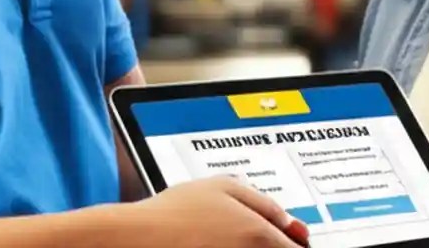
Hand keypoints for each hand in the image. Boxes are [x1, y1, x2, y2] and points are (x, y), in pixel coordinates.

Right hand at [128, 176, 309, 246]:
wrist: (135, 239)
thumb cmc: (173, 214)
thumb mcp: (224, 187)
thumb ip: (265, 203)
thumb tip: (288, 222)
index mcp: (259, 237)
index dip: (293, 242)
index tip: (288, 239)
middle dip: (273, 247)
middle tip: (246, 237)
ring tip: (222, 241)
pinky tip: (210, 247)